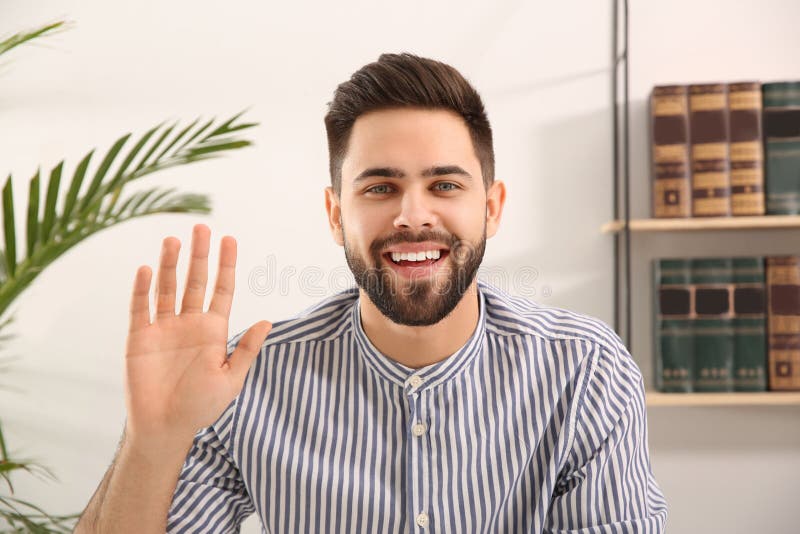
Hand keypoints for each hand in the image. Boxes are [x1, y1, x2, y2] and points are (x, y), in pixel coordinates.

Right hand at [123, 224, 270, 445]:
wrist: (165, 428)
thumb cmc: (201, 407)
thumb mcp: (231, 379)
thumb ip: (246, 350)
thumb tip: (267, 321)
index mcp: (213, 330)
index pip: (222, 289)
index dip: (225, 265)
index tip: (229, 240)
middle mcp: (189, 323)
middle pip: (195, 281)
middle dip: (199, 255)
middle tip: (202, 228)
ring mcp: (164, 328)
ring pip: (168, 288)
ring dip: (170, 264)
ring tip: (173, 240)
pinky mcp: (140, 337)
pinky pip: (141, 308)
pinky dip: (143, 289)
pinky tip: (147, 269)